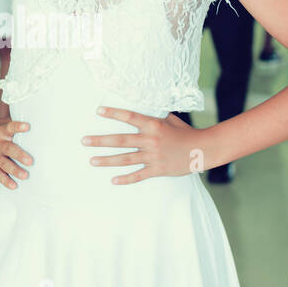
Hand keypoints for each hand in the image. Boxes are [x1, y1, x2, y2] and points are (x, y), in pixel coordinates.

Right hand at [0, 117, 33, 188]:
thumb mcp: (2, 124)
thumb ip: (16, 126)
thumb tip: (37, 123)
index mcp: (2, 131)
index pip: (10, 127)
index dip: (18, 127)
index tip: (27, 126)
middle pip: (9, 149)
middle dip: (20, 155)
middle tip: (30, 161)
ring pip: (4, 164)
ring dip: (15, 170)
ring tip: (25, 176)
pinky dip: (6, 180)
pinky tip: (14, 185)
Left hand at [82, 107, 202, 184]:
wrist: (202, 150)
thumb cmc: (186, 133)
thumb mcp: (171, 119)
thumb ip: (155, 115)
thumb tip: (144, 106)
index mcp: (153, 125)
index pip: (130, 117)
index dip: (114, 113)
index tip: (98, 111)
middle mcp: (151, 140)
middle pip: (121, 140)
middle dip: (101, 140)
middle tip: (84, 140)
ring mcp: (153, 156)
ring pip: (126, 159)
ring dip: (107, 160)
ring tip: (92, 160)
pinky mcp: (158, 169)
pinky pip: (139, 175)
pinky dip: (126, 179)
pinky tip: (113, 180)